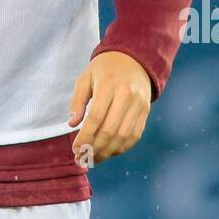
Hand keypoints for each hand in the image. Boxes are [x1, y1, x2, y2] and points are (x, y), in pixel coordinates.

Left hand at [68, 51, 151, 168]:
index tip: (75, 149)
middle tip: (82, 159)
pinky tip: (108, 152)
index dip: (85, 136)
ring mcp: (139, 105)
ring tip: (93, 159)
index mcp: (109, 84)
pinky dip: (121, 148)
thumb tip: (73, 124)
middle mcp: (127, 95)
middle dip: (94, 149)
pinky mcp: (145, 112)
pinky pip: (134, 136)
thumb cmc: (105, 69)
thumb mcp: (86, 77)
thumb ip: (77, 100)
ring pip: (123, 136)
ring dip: (107, 152)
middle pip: (110, 130)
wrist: (134, 59)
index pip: (96, 117)